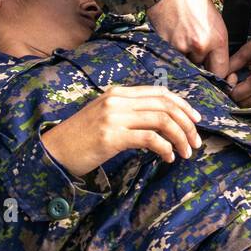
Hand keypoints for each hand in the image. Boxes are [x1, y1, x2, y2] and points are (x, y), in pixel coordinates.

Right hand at [40, 86, 202, 178]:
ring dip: (180, 136)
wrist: (54, 152)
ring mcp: (114, 116)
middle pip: (165, 104)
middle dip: (186, 123)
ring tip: (186, 152)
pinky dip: (164, 148)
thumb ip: (129, 114)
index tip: (196, 119)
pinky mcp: (111, 136)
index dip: (182, 104)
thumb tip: (161, 124)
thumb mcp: (106, 118)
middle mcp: (117, 100)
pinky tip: (168, 158)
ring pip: (161, 120)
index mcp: (118, 93)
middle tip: (196, 141)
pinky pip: (149, 138)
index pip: (160, 92)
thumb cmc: (82, 139)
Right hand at [148, 0, 229, 76]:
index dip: (218, 73)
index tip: (215, 70)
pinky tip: (173, 32)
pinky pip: (171, 55)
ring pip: (186, 62)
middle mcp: (200, 46)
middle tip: (195, 44)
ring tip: (183, 34)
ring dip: (185, 55)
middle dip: (200, 60)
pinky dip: (172, 49)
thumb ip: (216, 40)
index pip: (221, 71)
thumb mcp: (214, 16)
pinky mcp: (164, 44)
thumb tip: (215, 59)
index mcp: (218, 38)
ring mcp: (180, 46)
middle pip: (202, 68)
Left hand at [225, 29, 250, 107]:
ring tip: (246, 85)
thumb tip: (219, 76)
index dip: (230, 87)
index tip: (233, 74)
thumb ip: (232, 64)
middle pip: (244, 104)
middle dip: (237, 94)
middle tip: (238, 80)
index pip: (236, 95)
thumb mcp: (247, 51)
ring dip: (246, 100)